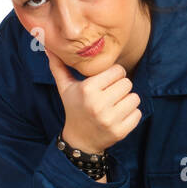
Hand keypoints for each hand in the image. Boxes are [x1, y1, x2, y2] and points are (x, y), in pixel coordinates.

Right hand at [32, 25, 141, 154]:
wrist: (79, 140)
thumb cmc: (74, 109)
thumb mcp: (65, 88)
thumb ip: (59, 66)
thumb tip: (48, 47)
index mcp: (88, 90)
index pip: (118, 71)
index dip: (114, 75)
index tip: (107, 81)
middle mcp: (99, 105)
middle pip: (128, 83)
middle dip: (121, 87)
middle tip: (111, 94)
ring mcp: (110, 120)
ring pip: (135, 98)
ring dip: (128, 100)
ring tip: (116, 105)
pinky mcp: (120, 131)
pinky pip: (137, 114)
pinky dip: (132, 114)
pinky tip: (119, 116)